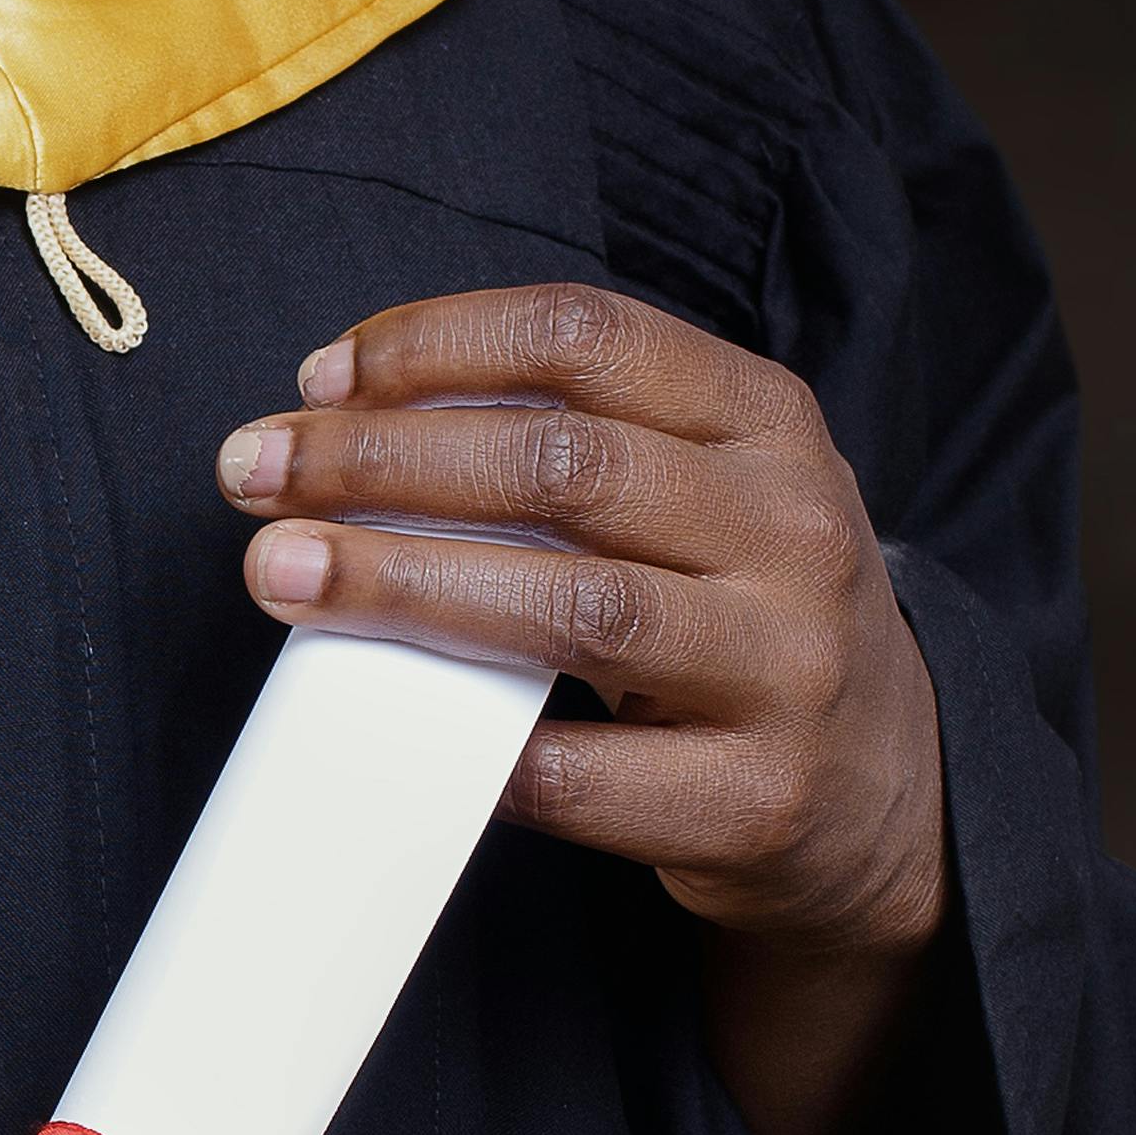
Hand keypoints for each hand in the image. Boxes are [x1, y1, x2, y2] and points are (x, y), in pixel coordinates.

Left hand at [216, 279, 949, 1134]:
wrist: (879, 792)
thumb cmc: (738, 611)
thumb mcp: (703, 490)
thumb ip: (568, 443)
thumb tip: (344, 423)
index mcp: (768, 421)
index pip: (590, 336)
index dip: (437, 345)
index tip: (320, 378)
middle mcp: (794, 530)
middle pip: (564, 465)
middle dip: (383, 460)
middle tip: (255, 471)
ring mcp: (788, 668)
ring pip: (578, 608)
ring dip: (405, 586)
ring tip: (282, 575)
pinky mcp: (757, 798)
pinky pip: (587, 775)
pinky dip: (479, 751)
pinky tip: (402, 729)